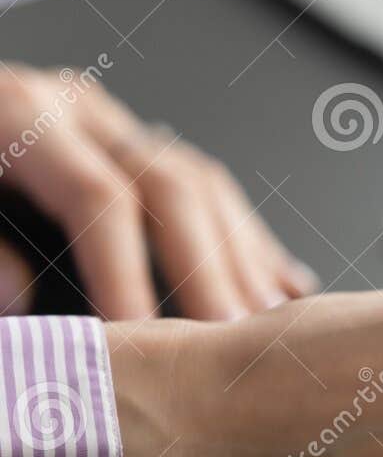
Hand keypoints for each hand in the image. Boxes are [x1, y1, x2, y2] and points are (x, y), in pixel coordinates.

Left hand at [0, 62, 316, 318]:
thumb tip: (16, 302)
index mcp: (21, 113)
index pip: (100, 195)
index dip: (126, 273)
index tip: (145, 344)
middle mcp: (81, 111)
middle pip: (176, 184)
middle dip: (212, 272)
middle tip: (236, 344)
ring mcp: (114, 126)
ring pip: (206, 184)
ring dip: (242, 261)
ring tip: (268, 327)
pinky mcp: (133, 148)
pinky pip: (209, 192)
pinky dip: (246, 244)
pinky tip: (281, 288)